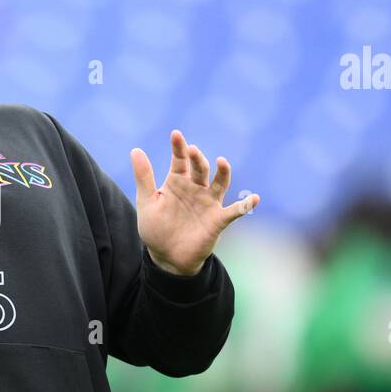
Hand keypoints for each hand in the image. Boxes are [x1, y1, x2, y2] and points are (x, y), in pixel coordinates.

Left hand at [131, 129, 258, 276]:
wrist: (166, 257)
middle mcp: (195, 188)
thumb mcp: (147, 202)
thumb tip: (136, 150)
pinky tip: (254, 198)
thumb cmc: (156, 228)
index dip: (179, 147)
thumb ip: (143, 177)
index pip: (180, 160)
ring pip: (219, 183)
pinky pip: (234, 211)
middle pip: (200, 168)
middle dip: (197, 159)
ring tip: (221, 162)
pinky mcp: (217, 220)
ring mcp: (208, 203)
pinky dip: (245, 205)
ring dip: (222, 173)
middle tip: (192, 150)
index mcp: (177, 182)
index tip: (175, 134)